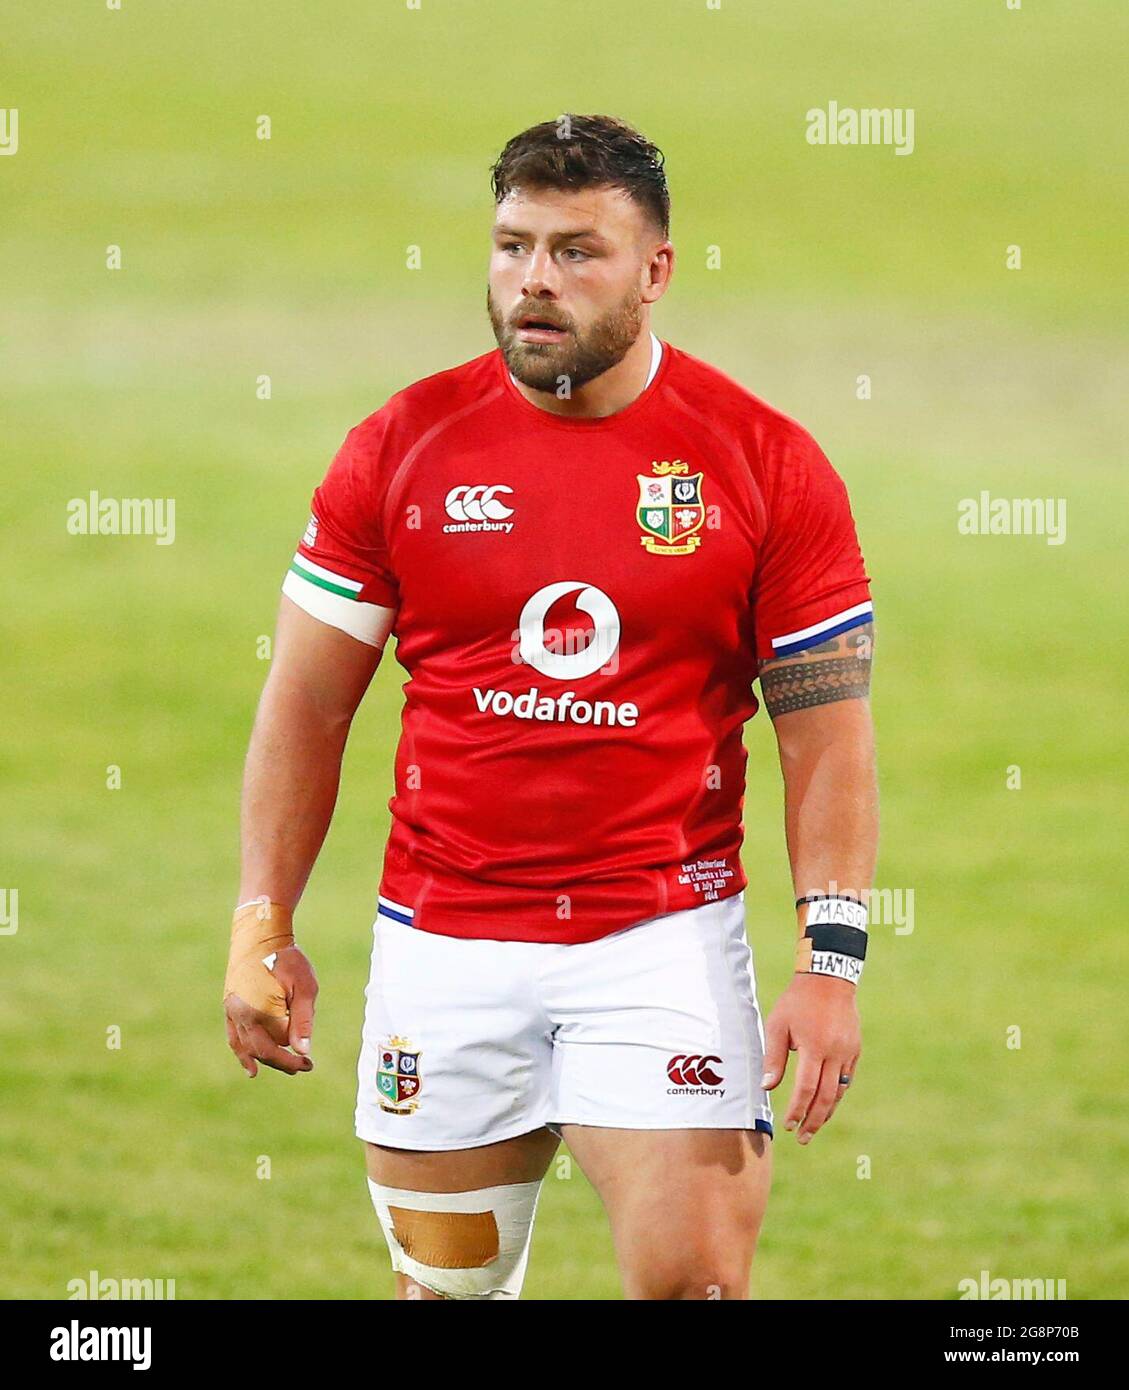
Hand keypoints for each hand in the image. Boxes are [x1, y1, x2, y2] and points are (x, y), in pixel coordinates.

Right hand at [224, 945, 317, 1077]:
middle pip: (259, 1051)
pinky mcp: (230, 1004)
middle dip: (281, 1061)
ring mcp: (231, 1010)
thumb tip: (303, 1051)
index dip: (291, 1060)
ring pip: (245, 1046)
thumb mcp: (304, 987)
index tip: (309, 1064)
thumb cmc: (286, 958)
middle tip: (303, 1066)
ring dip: (263, 1059)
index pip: (274, 1049)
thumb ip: (302, 1020)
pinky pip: (233, 1035)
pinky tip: (249, 1066)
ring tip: (282, 1068)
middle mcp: (239, 1015)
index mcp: (257, 1013)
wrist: (260, 933)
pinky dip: (241, 1052)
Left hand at [761, 973, 859, 1143]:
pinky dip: (837, 1094)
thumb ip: (774, 1058)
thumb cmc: (797, 1001)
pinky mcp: (855, 1049)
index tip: (789, 1125)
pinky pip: (847, 1079)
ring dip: (827, 1112)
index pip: (806, 1090)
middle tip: (803, 1138)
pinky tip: (827, 1103)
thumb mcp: (778, 1025)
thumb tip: (767, 1087)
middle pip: (826, 1098)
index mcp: (814, 1049)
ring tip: (815, 1126)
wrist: (828, 979)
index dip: (797, 1111)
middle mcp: (835, 1054)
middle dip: (814, 1121)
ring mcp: (848, 1053)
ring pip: (840, 1092)